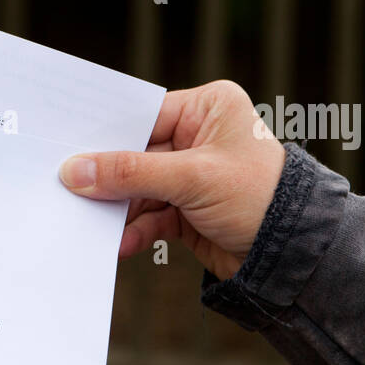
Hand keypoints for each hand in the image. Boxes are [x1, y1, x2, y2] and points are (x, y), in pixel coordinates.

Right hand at [58, 80, 285, 280]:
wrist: (297, 257)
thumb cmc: (260, 198)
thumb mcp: (193, 179)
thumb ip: (132, 173)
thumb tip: (76, 171)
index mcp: (208, 107)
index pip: (144, 114)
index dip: (107, 132)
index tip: (68, 145)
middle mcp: (199, 136)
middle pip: (136, 153)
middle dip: (108, 176)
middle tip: (70, 188)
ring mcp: (193, 174)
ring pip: (139, 187)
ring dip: (119, 209)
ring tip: (93, 225)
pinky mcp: (189, 209)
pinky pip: (151, 214)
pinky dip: (136, 229)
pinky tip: (121, 244)